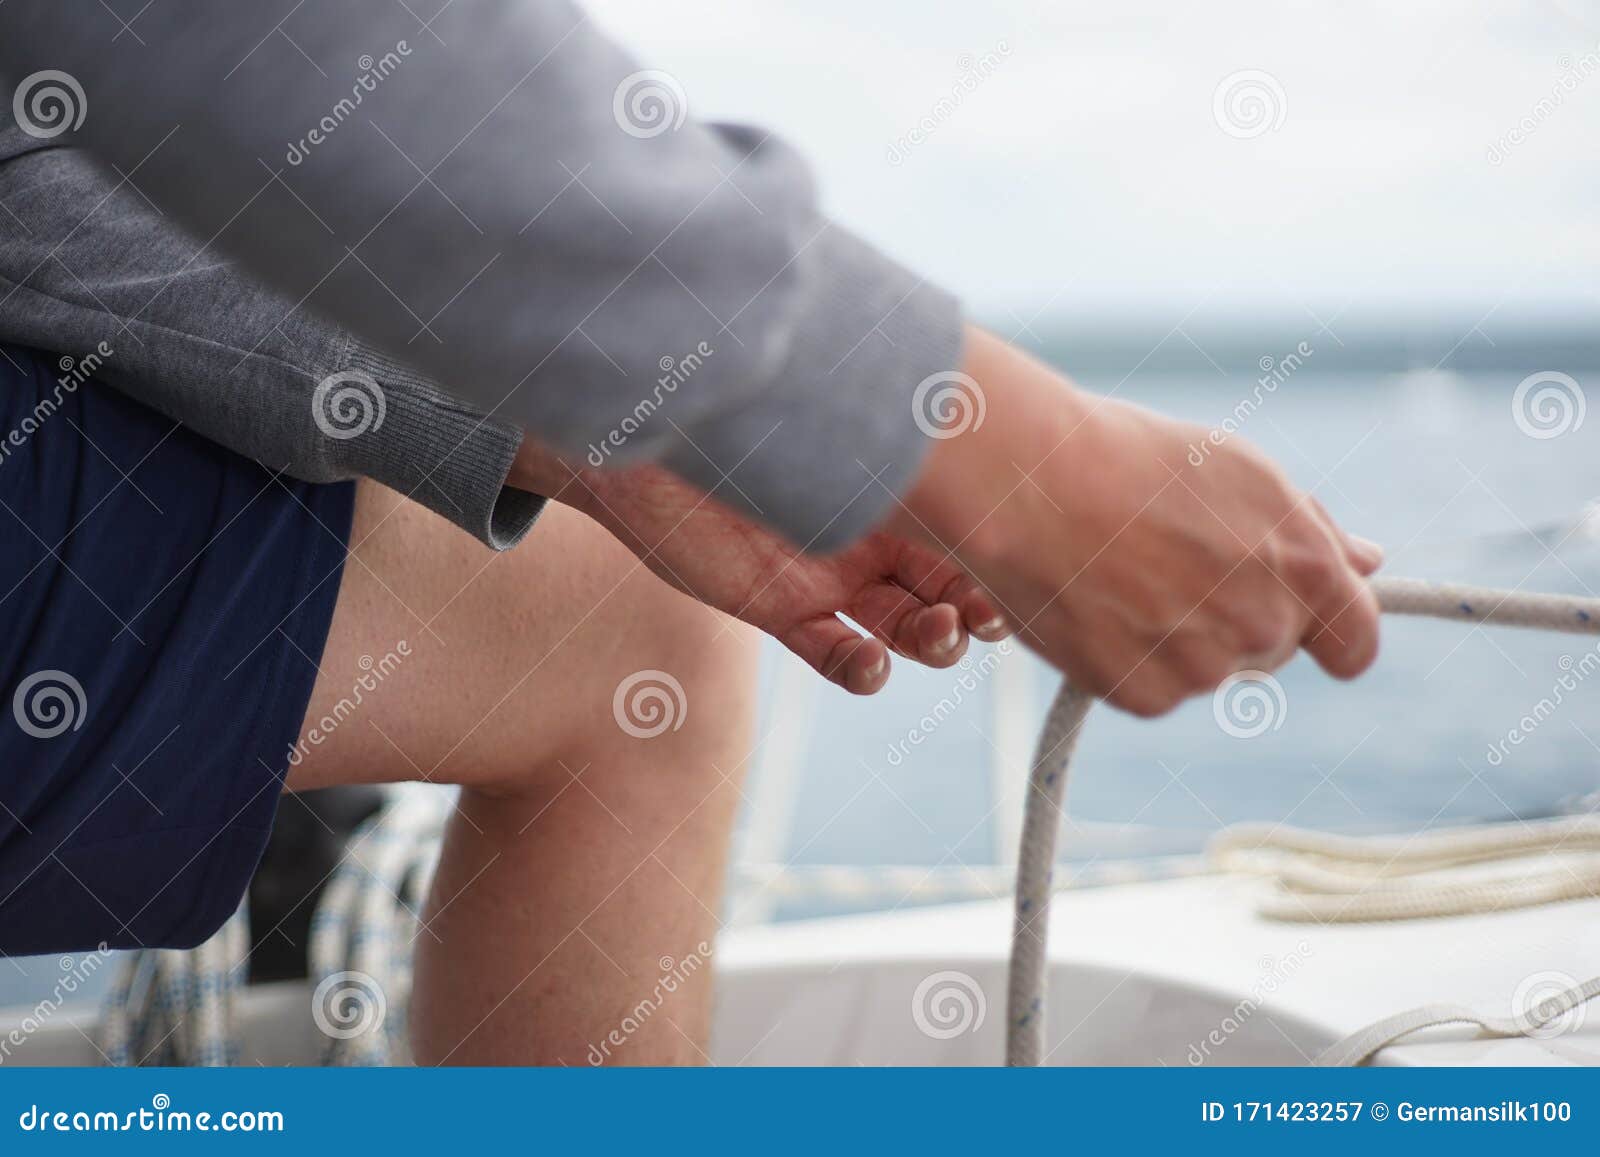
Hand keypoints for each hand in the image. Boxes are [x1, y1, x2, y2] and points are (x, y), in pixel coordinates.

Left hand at [509, 448, 1011, 693]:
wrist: (642, 425)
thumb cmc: (733, 398)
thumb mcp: (820, 401)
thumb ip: (884, 411)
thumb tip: (965, 382)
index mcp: (897, 480)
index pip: (970, 535)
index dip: (997, 565)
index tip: (1012, 582)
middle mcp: (874, 530)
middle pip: (949, 589)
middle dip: (972, 611)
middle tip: (973, 617)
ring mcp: (831, 573)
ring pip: (904, 628)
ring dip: (928, 641)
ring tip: (927, 633)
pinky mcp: (783, 608)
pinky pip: (835, 653)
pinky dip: (860, 668)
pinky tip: (869, 664)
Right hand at [886, 326, 1382, 715]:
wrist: (1029, 486)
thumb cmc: (1132, 460)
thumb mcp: (1239, 473)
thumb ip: (1311, 529)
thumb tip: (1368, 563)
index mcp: (1305, 567)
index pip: (1356, 642)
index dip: (1334, 635)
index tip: (1312, 629)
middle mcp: (1265, 626)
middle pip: (1270, 648)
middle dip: (1235, 614)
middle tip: (1170, 560)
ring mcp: (1204, 669)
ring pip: (1206, 667)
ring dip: (1176, 635)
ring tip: (1119, 571)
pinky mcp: (1144, 696)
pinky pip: (1152, 688)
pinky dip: (1127, 657)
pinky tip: (1096, 605)